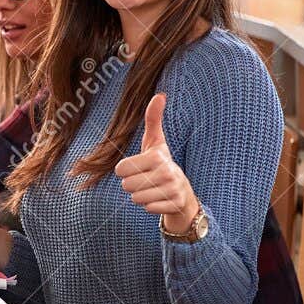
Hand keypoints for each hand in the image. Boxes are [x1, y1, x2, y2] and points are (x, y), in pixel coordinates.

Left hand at [114, 94, 199, 233]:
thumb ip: (153, 119)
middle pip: (126, 185)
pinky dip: (150, 206)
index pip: (120, 169)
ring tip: (153, 188)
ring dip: (140, 196)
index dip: (125, 171)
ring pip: (135, 198)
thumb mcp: (156, 142)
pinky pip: (147, 208)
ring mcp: (172, 189)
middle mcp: (167, 171)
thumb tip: (159, 95)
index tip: (139, 167)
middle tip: (146, 179)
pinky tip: (160, 198)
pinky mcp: (175, 203)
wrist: (182, 191)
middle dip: (132, 184)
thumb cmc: (161, 163)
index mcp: (157, 156)